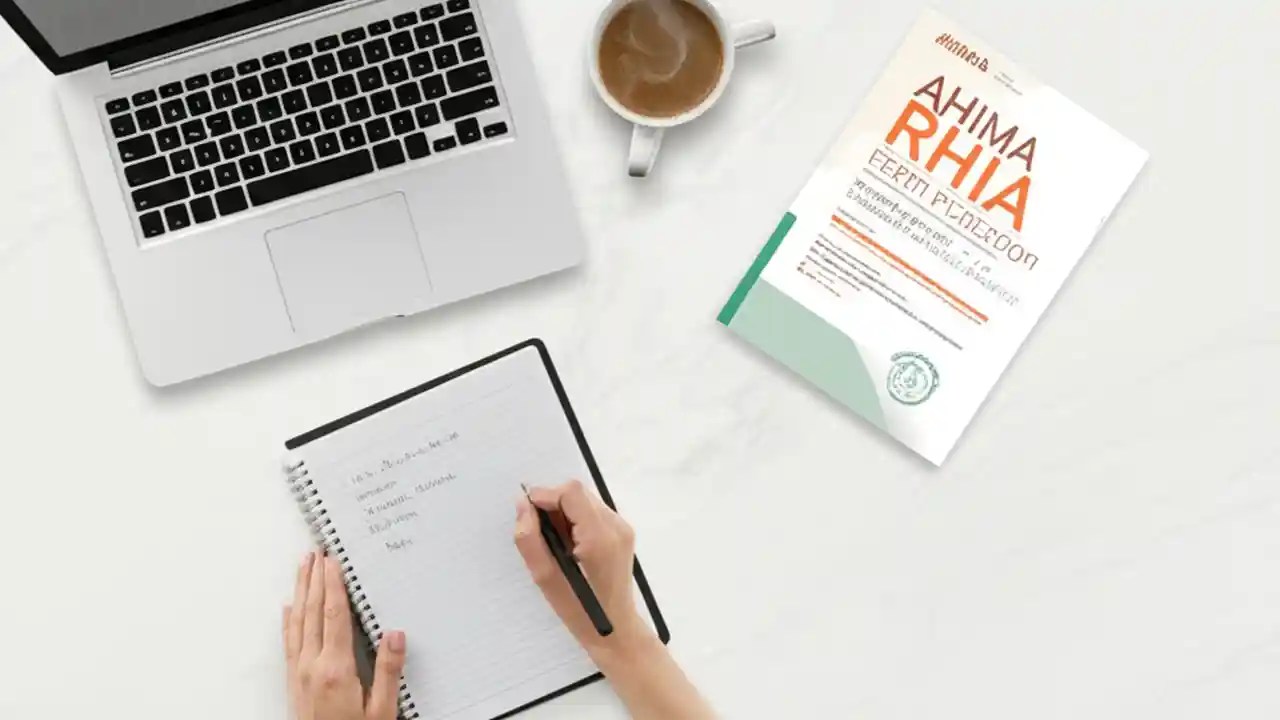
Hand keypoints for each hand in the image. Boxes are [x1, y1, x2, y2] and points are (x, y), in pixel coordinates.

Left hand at [283, 552, 406, 719]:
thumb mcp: (382, 711)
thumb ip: (389, 672)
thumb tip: (393, 634)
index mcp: (336, 669)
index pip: (333, 616)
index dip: (332, 586)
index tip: (332, 562)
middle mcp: (312, 666)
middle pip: (312, 612)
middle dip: (314, 580)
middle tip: (315, 553)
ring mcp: (300, 673)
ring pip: (297, 622)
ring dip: (300, 592)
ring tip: (302, 568)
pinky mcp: (294, 682)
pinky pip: (289, 643)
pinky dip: (288, 621)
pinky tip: (288, 608)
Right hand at [514, 480, 657, 663]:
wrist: (616, 630)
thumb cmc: (579, 611)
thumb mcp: (546, 578)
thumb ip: (530, 539)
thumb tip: (523, 504)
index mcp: (599, 537)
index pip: (570, 492)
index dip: (544, 496)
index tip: (528, 516)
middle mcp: (616, 526)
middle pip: (578, 492)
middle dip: (553, 505)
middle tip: (542, 535)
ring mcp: (622, 528)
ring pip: (584, 499)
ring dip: (564, 513)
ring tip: (557, 544)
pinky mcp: (623, 533)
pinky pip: (593, 511)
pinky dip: (576, 520)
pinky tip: (570, 546)